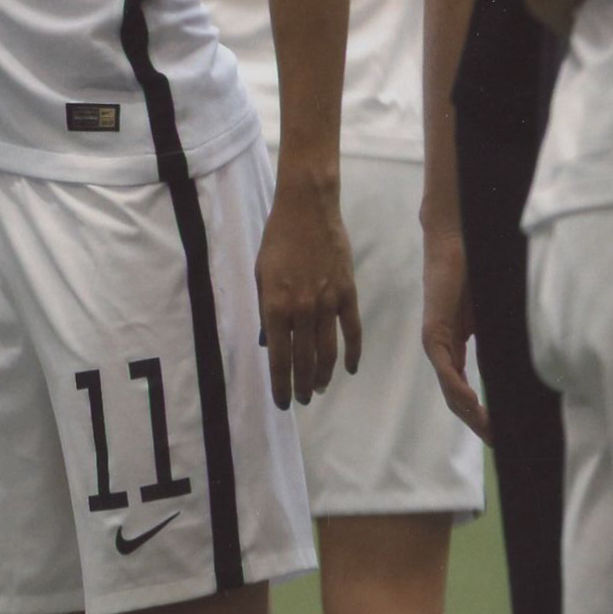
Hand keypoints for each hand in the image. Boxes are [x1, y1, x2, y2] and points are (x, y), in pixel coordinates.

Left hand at [253, 166, 359, 408]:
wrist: (306, 211)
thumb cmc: (276, 241)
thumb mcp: (259, 275)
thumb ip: (265, 310)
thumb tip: (269, 341)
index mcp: (276, 306)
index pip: (278, 357)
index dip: (280, 383)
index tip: (281, 402)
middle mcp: (303, 310)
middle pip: (304, 359)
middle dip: (301, 385)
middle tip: (301, 400)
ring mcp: (328, 303)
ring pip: (328, 351)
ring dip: (323, 374)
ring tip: (318, 389)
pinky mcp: (348, 294)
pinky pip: (352, 331)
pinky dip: (352, 352)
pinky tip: (350, 369)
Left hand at [420, 215, 487, 441]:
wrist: (456, 244)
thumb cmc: (478, 276)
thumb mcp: (497, 319)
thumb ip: (507, 342)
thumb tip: (540, 360)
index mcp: (456, 350)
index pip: (467, 392)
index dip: (484, 416)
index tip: (505, 438)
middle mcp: (443, 350)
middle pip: (457, 398)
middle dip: (479, 424)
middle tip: (502, 446)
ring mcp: (436, 341)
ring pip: (450, 388)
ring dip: (469, 414)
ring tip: (491, 433)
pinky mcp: (434, 330)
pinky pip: (444, 366)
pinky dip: (457, 386)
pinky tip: (471, 403)